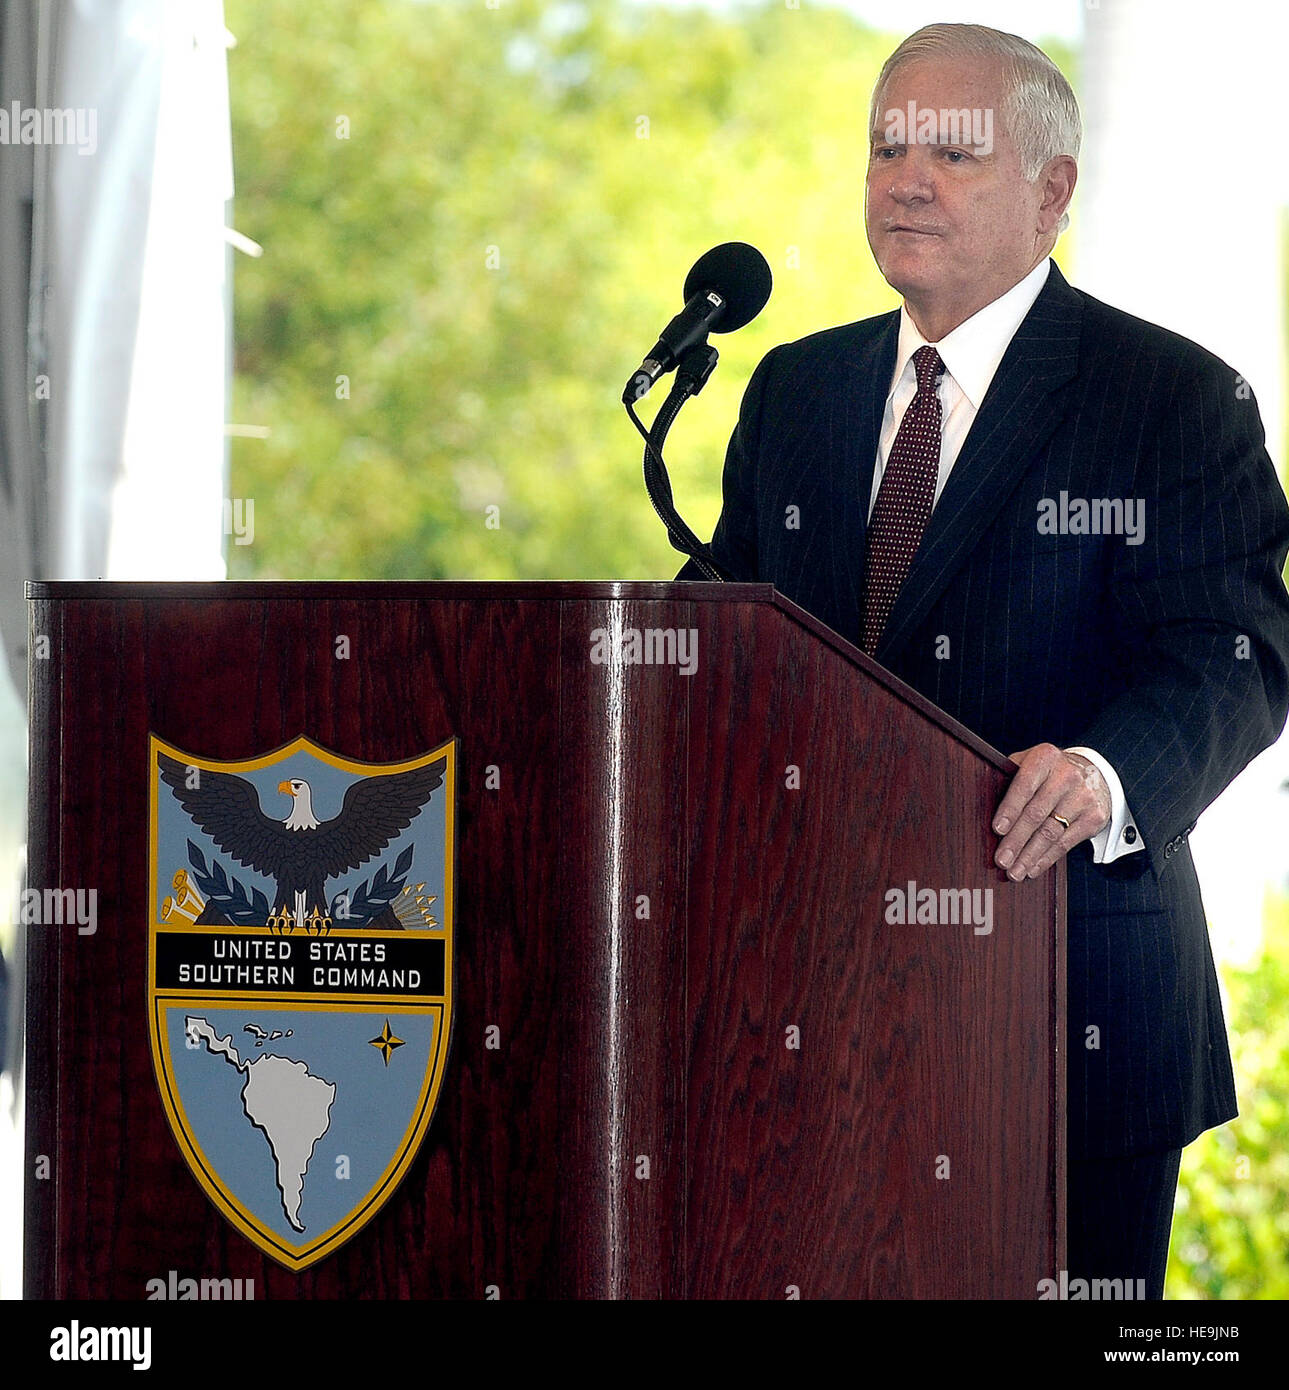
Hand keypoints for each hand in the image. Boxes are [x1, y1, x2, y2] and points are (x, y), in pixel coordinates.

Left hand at [992, 745, 1110, 880]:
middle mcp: (1067, 775)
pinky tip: (1032, 868)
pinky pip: (1066, 843)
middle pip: (1037, 813)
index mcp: (1045, 758)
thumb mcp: (1028, 764)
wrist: (1093, 774)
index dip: (1010, 808)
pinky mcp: (1095, 817)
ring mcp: (1084, 796)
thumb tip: (980, 808)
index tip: (997, 829)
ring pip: (1051, 832)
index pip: (1025, 785)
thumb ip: (1008, 778)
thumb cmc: (1046, 773)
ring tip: (1013, 872)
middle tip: (1001, 860)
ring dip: (1029, 856)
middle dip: (1016, 840)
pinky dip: (1046, 859)